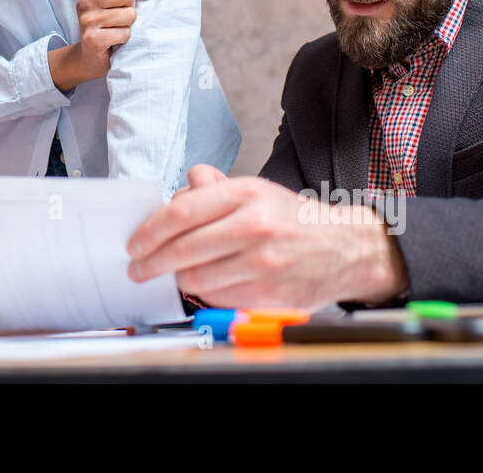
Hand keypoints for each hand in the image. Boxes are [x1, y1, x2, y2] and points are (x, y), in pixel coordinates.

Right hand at [48, 0, 150, 91]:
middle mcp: (85, 3)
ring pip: (129, 14)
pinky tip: (114, 42)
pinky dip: (125, 39)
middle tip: (122, 19)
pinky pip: (125, 33)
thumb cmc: (105, 27)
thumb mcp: (107, 4)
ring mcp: (87, 21)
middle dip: (131, 8)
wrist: (88, 57)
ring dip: (129, 25)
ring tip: (117, 30)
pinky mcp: (93, 39)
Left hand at [125, 166, 407, 309]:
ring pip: (197, 278)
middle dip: (152, 262)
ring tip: (176, 275)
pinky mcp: (268, 293)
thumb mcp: (257, 190)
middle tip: (138, 268)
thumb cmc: (296, 220)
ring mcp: (262, 262)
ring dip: (179, 279)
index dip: (151, 231)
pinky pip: (218, 297)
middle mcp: (254, 226)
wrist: (347, 248)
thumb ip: (216, 188)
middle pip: (183, 248)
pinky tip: (209, 284)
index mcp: (246, 194)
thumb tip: (185, 184)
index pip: (182, 211)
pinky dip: (206, 293)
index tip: (135, 243)